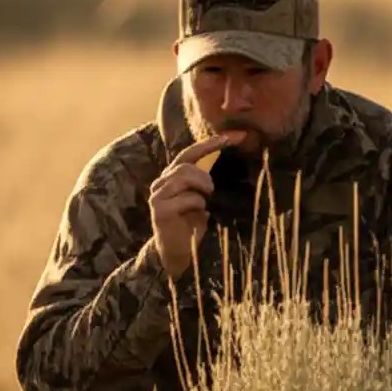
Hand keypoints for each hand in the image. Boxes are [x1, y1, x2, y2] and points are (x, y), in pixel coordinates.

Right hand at [148, 131, 245, 278]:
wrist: (176, 253)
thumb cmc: (191, 226)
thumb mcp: (202, 201)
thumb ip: (206, 184)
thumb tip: (229, 167)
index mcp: (172, 177)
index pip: (189, 153)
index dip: (210, 143)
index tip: (233, 136)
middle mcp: (161, 183)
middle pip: (185, 165)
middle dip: (204, 176)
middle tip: (212, 191)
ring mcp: (158, 195)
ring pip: (183, 176)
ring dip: (202, 187)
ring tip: (206, 200)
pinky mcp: (160, 210)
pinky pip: (186, 198)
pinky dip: (197, 204)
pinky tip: (200, 214)